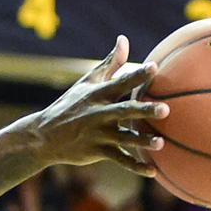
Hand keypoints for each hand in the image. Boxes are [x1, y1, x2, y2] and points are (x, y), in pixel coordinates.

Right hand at [24, 36, 167, 175]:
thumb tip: (124, 39)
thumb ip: (110, 63)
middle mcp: (99, 114)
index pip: (121, 82)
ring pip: (124, 138)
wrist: (45, 136)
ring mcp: (98, 134)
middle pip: (125, 111)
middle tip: (166, 109)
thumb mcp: (87, 83)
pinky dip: (135, 167)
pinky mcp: (97, 152)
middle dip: (144, 111)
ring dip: (142, 142)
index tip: (155, 67)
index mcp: (98, 94)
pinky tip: (153, 171)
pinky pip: (120, 160)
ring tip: (161, 143)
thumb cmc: (70, 105)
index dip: (137, 75)